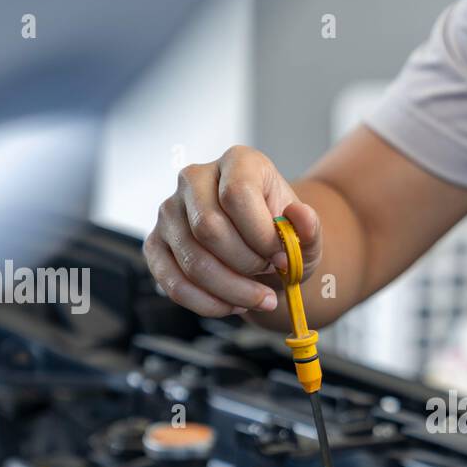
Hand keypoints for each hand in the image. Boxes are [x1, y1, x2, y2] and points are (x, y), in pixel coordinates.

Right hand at [143, 145, 321, 317]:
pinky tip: (234, 305)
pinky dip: (209, 304)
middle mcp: (194, 178)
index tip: (281, 257)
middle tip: (268, 273)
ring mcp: (169, 211)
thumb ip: (310, 228)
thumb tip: (300, 215)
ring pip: (192, 261)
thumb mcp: (306, 236)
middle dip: (246, 264)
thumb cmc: (282, 239)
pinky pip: (175, 284)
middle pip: (209, 228)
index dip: (261, 235)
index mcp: (238, 162)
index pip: (236, 194)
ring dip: (232, 291)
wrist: (263, 254)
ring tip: (258, 296)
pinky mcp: (156, 244)